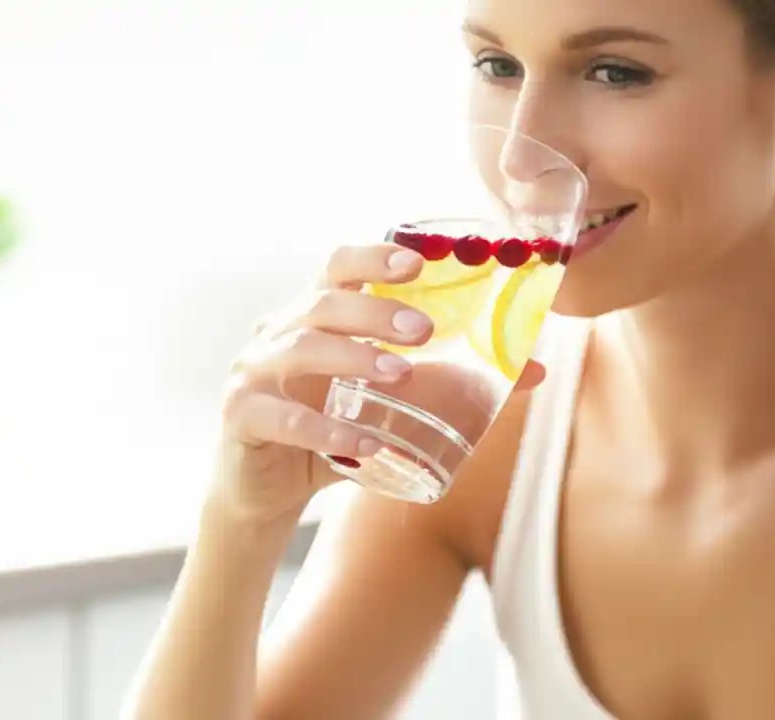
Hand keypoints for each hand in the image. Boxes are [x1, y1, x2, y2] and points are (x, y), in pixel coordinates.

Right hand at [212, 243, 434, 523]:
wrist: (265, 493)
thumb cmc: (329, 436)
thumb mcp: (387, 405)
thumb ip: (450, 386)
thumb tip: (534, 373)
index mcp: (312, 318)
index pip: (336, 268)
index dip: (372, 258)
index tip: (416, 263)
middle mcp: (277, 334)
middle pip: (323, 303)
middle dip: (374, 311)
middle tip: (423, 329)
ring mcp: (253, 372)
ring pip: (299, 348)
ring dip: (353, 357)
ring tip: (400, 374)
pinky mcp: (240, 416)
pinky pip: (284, 419)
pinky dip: (327, 431)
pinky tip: (365, 446)